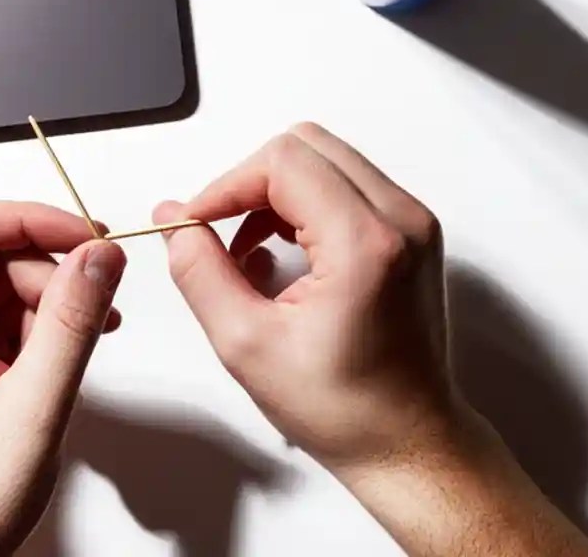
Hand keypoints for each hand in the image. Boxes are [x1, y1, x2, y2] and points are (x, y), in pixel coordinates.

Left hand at [0, 198, 124, 556]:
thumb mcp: (34, 410)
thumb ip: (70, 325)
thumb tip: (98, 256)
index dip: (29, 219)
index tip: (85, 238)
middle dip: (48, 261)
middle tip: (98, 291)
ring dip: (51, 295)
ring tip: (89, 335)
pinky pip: (3, 315)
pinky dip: (43, 323)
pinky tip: (70, 351)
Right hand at [156, 123, 451, 471]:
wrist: (407, 441)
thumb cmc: (343, 408)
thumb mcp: (246, 344)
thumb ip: (200, 271)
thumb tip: (174, 221)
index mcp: (366, 243)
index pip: (283, 161)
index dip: (226, 185)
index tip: (195, 224)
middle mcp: (401, 219)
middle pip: (307, 146)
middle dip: (250, 183)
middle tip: (217, 233)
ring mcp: (414, 223)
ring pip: (327, 161)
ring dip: (277, 195)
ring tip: (248, 256)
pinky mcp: (412, 234)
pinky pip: (348, 187)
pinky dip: (305, 207)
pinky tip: (282, 258)